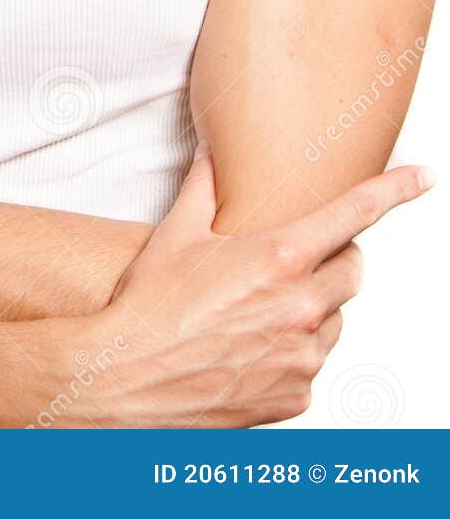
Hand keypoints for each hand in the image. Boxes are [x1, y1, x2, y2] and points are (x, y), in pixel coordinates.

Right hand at [53, 143, 433, 427]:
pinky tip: (248, 349)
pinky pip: (312, 364)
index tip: (424, 177)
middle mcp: (303, 307)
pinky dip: (292, 353)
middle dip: (334, 259)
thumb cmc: (149, 305)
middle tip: (294, 261)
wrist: (128, 379)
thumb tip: (210, 154)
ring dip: (311, 310)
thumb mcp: (175, 235)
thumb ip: (203, 189)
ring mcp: (304, 355)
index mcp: (279, 257)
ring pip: (334, 320)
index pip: (354, 215)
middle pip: (353, 270)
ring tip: (255, 313)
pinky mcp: (297, 395)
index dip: (394, 191)